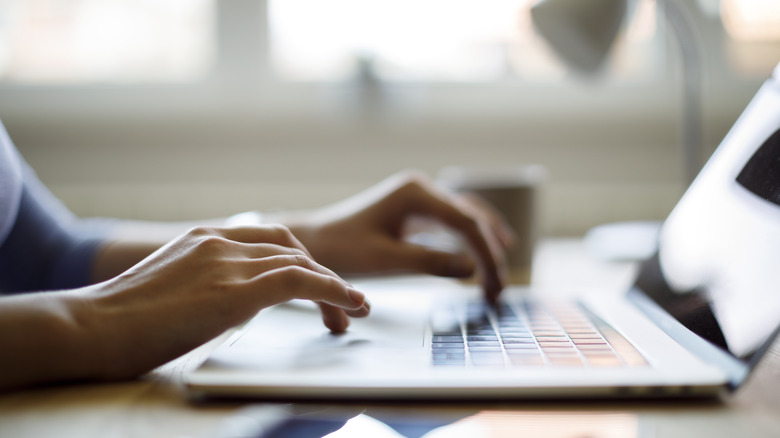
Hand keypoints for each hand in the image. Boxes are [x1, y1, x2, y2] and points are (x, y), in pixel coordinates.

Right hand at [78, 225, 368, 380]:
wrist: (87, 329)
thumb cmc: (119, 323)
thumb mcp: (170, 291)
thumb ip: (205, 286)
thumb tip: (229, 304)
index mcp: (203, 239)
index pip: (268, 240)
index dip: (301, 262)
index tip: (316, 286)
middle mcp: (218, 242)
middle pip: (290, 247)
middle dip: (321, 274)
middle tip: (341, 306)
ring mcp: (225, 262)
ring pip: (301, 263)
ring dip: (335, 287)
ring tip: (353, 312)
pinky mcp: (233, 291)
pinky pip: (299, 282)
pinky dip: (332, 290)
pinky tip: (350, 304)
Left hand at [287, 171, 512, 301]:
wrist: (314, 241)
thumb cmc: (342, 248)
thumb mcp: (385, 260)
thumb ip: (429, 263)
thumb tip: (472, 270)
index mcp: (415, 193)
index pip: (466, 223)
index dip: (487, 255)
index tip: (495, 286)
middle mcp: (422, 188)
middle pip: (472, 217)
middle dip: (491, 252)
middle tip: (500, 289)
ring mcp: (420, 197)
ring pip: (468, 216)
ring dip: (486, 244)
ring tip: (501, 275)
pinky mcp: (416, 210)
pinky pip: (454, 221)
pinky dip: (471, 240)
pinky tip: (484, 257)